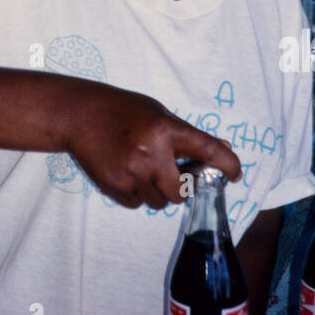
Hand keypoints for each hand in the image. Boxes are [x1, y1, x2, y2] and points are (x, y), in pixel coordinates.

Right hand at [63, 82, 239, 208]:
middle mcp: (150, 153)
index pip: (208, 150)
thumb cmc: (122, 110)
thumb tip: (222, 150)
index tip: (235, 174)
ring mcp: (130, 172)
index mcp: (165, 129)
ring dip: (157, 191)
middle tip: (173, 175)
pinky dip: (137, 194)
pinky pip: (137, 204)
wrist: (78, 114)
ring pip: (159, 202)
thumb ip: (187, 134)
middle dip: (180, 188)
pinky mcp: (113, 186)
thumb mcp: (158, 112)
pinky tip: (126, 173)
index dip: (227, 165)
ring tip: (142, 169)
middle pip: (181, 193)